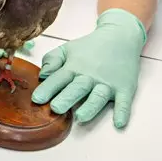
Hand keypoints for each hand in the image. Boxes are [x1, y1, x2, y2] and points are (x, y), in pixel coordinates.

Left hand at [31, 9, 145, 128]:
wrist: (120, 36)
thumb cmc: (88, 47)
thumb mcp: (66, 49)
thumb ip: (51, 60)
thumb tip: (42, 75)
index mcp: (74, 67)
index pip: (58, 79)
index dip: (47, 89)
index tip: (36, 99)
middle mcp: (90, 76)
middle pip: (77, 88)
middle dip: (66, 98)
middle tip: (56, 108)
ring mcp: (109, 83)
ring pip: (98, 96)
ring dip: (90, 107)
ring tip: (80, 117)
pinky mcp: (125, 88)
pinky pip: (125, 102)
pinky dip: (123, 113)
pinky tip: (119, 123)